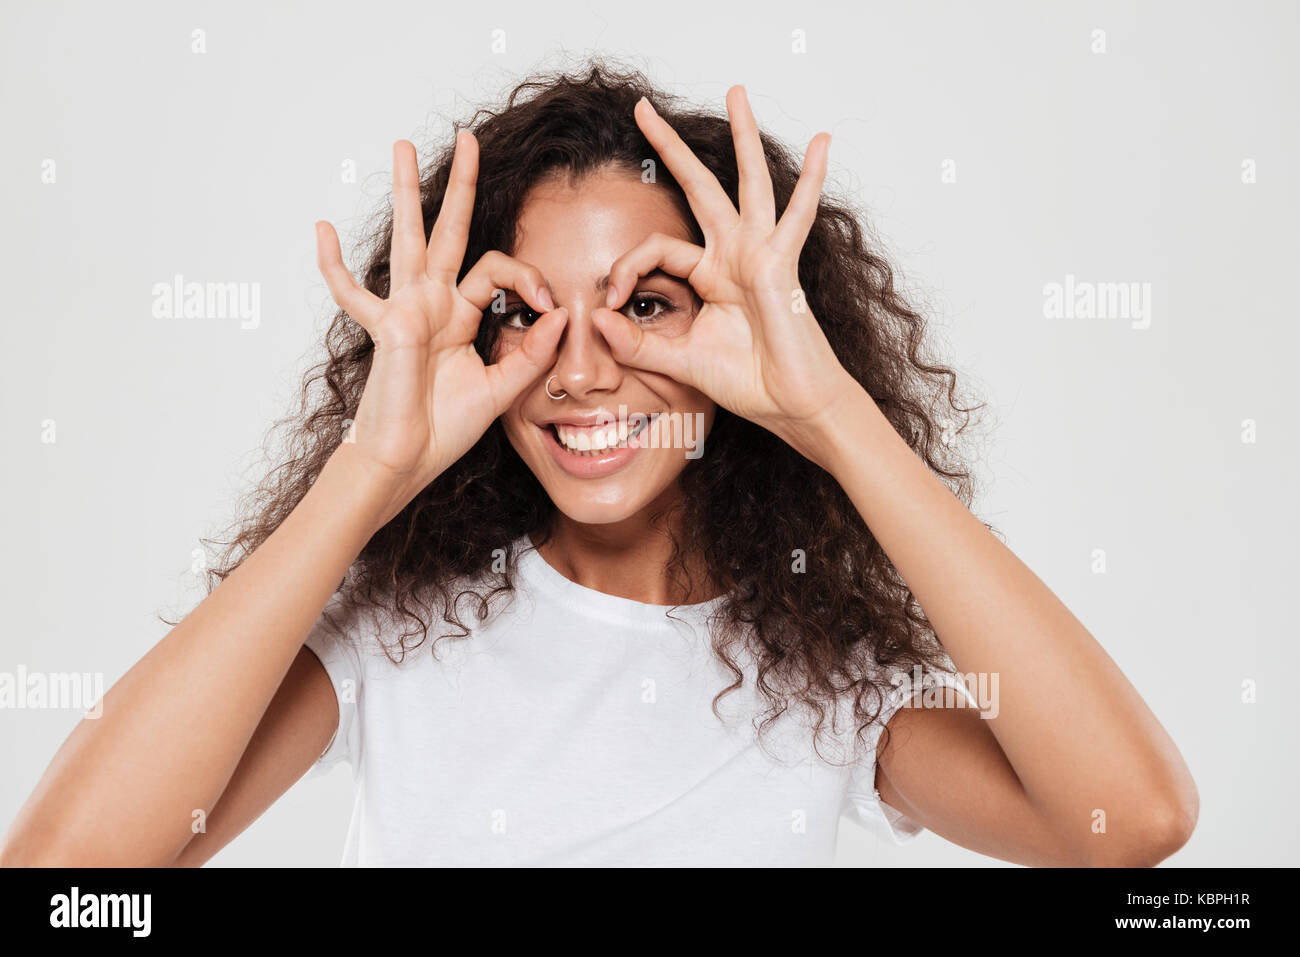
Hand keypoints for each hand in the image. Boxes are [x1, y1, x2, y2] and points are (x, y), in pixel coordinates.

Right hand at [316, 134, 567, 496]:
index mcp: (458, 316)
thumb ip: (530, 355)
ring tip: (403, 147)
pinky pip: (353, 293)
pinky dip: (335, 266)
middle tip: (470, 138)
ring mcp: (406, 311)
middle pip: (450, 232)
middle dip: (461, 185)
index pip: (496, 271)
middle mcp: (432, 304)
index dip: (528, 278)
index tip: (549, 303)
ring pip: (409, 239)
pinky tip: (323, 229)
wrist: (407, 461)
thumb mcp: (500, 391)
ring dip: (407, 193)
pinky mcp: (388, 329)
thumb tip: (559, 314)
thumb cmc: (443, 430)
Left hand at [591, 87, 860, 457]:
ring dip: (741, 136)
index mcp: (709, 275)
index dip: (624, 268)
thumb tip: (594, 319)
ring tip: (736, 91)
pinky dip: (811, 180)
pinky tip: (822, 143)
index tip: (607, 301)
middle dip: (670, 147)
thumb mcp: (678, 361)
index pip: (656, 248)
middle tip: (642, 108)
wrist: (791, 405)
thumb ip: (636, 343)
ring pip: (747, 182)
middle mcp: (734, 256)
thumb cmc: (748, 382)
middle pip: (698, 187)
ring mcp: (760, 254)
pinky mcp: (781, 264)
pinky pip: (797, 215)